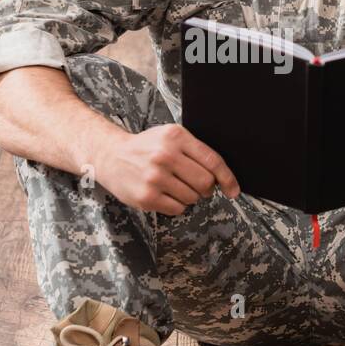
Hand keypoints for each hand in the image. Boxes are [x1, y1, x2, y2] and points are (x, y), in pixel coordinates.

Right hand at [95, 123, 240, 215]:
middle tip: (197, 186)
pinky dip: (177, 205)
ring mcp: (155, 177)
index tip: (233, 190)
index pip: (212, 160)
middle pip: (205, 182)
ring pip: (192, 198)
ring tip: (174, 186)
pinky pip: (178, 208)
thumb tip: (221, 177)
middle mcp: (165, 155)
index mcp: (175, 137)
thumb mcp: (169, 137)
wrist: (111, 156)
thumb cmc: (145, 147)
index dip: (227, 178)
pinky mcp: (147, 196)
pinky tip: (165, 194)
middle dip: (206, 188)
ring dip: (189, 196)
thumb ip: (194, 151)